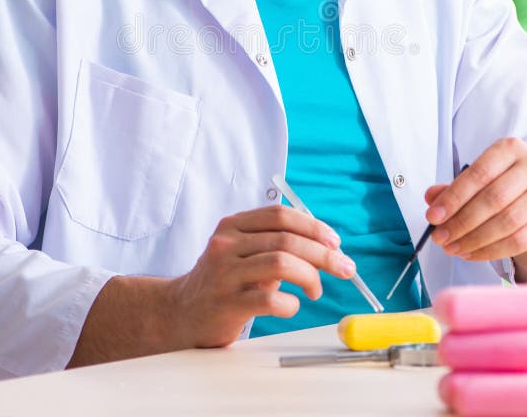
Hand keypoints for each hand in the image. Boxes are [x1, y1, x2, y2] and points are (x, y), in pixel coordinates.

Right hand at [169, 205, 356, 348]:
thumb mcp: (244, 253)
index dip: (313, 226)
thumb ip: (276, 244)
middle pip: (287, 240)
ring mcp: (224, 273)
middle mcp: (226, 244)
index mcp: (233, 225)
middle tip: (345, 268)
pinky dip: (291, 304)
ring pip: (281, 264)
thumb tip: (324, 245)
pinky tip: (292, 306)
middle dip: (324, 254)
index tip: (335, 242)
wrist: (181, 313)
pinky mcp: (226, 304)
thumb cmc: (224, 281)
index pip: (280, 215)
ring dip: (311, 277)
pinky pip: (269, 300)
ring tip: (316, 290)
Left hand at [423, 137, 526, 263]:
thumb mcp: (477, 175)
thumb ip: (452, 186)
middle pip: (492, 200)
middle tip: (440, 236)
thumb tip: (432, 198)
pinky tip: (472, 253)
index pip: (477, 175)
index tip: (433, 216)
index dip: (452, 198)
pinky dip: (491, 251)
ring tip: (453, 247)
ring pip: (506, 223)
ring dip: (474, 240)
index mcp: (510, 149)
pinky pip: (519, 241)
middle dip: (461, 222)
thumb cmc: (502, 180)